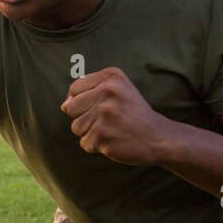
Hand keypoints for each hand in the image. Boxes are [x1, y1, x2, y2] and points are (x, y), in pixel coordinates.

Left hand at [61, 67, 175, 166]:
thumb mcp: (117, 92)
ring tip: (113, 130)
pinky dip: (97, 146)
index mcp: (111, 76)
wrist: (160, 137)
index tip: (104, 106)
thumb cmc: (132, 114)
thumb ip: (88, 93)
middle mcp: (108, 91)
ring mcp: (105, 113)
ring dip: (90, 133)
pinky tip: (115, 141)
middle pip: (70, 108)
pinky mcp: (103, 134)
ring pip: (76, 127)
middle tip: (110, 120)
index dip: (84, 101)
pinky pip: (85, 143)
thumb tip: (63, 105)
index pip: (74, 89)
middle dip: (85, 118)